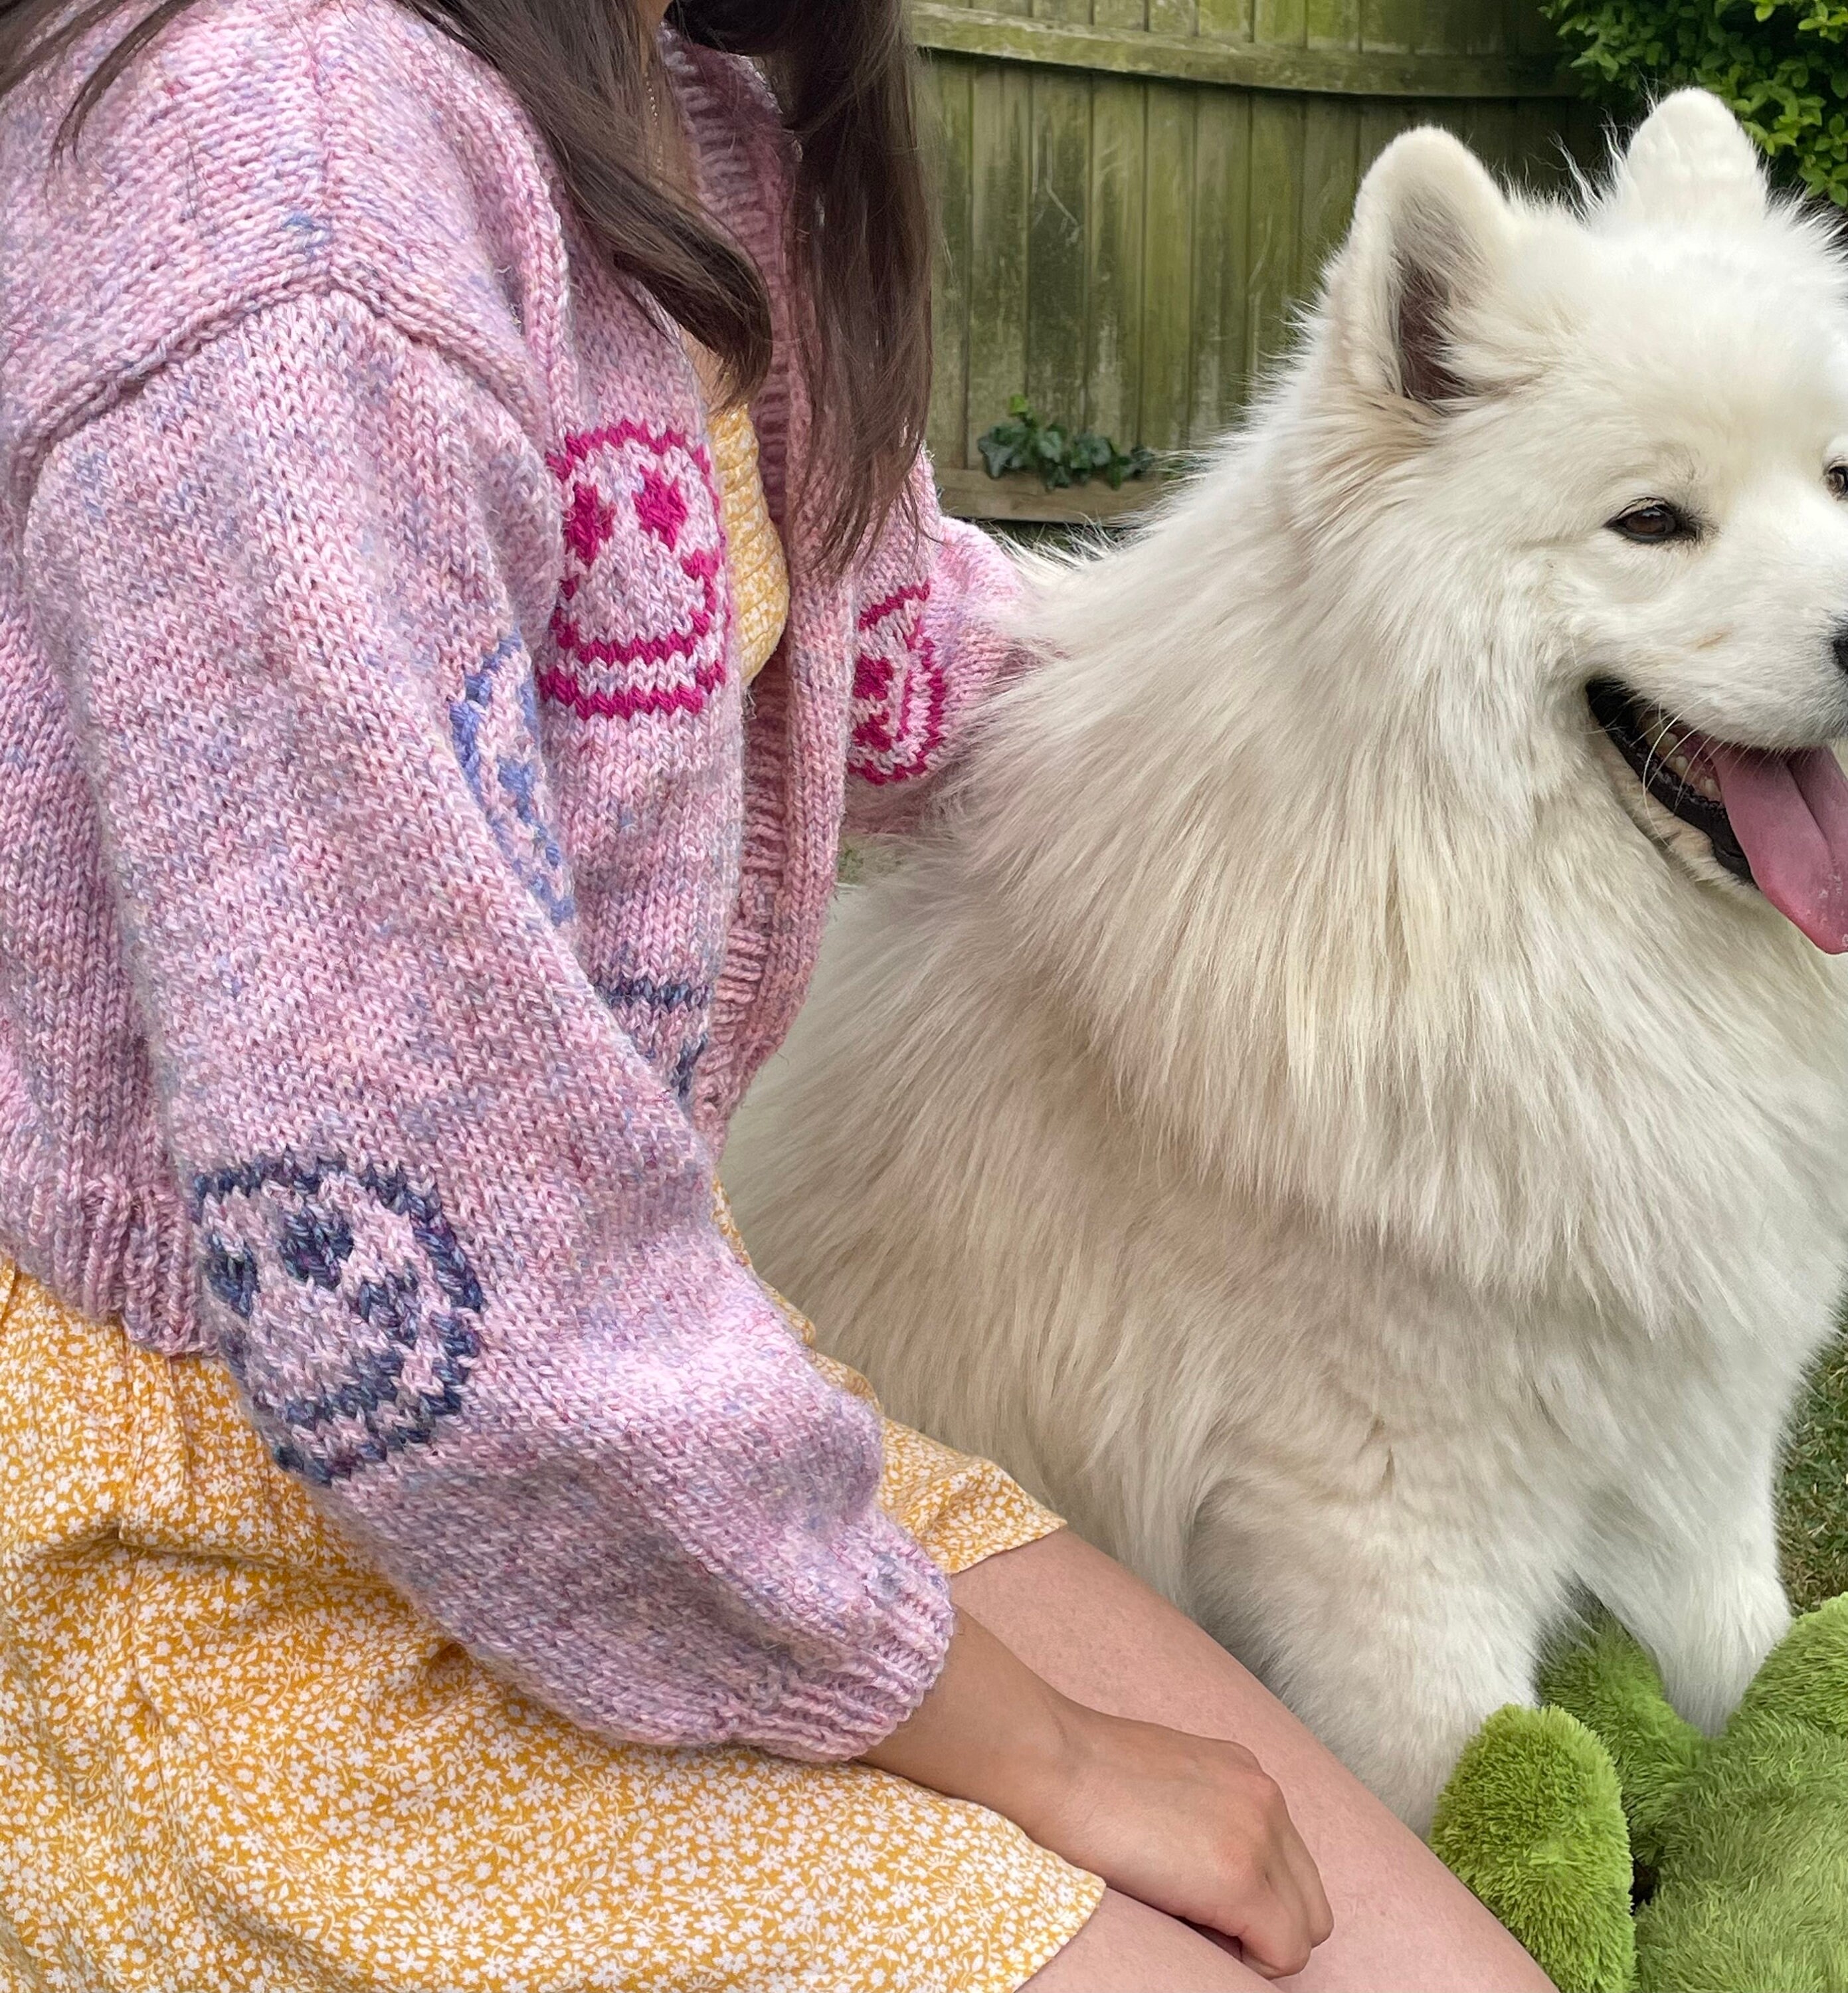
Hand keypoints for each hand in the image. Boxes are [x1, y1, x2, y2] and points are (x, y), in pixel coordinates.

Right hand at [860, 1611, 1332, 1976]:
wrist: (1050, 1759)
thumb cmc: (1080, 1770)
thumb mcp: (1160, 1776)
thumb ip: (1199, 1810)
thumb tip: (1200, 1862)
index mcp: (1244, 1772)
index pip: (1288, 1860)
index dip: (1254, 1896)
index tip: (1204, 1904)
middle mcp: (1265, 1798)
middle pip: (1310, 1898)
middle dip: (1268, 1925)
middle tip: (1203, 1926)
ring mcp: (1259, 1837)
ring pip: (1305, 1929)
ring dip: (1260, 1943)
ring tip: (1196, 1929)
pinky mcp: (1240, 1880)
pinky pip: (1285, 1954)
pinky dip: (1252, 1962)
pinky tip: (1197, 1936)